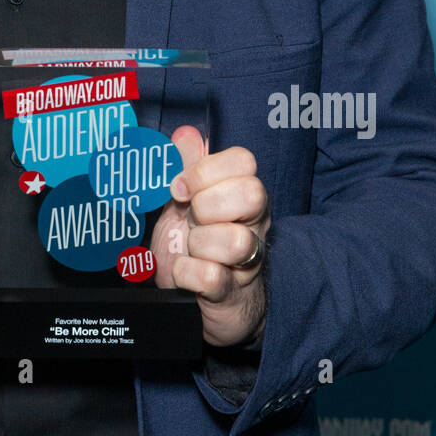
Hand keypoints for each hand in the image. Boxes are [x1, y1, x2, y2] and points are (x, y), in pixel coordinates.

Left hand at [149, 126, 269, 347]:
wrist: (199, 301)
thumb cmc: (193, 243)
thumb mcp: (184, 201)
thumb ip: (186, 166)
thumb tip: (185, 133)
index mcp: (241, 194)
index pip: (244, 161)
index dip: (206, 170)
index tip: (180, 188)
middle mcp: (254, 224)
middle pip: (253, 194)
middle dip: (208, 205)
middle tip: (192, 219)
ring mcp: (247, 262)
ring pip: (236, 241)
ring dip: (200, 244)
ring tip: (191, 249)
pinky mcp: (232, 296)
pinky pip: (212, 277)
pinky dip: (188, 273)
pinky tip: (184, 273)